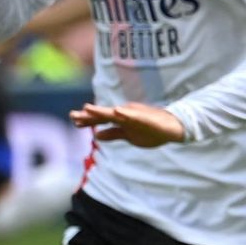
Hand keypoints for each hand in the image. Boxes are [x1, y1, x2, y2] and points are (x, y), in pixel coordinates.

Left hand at [71, 102, 185, 147]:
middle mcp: (125, 114)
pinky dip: (126, 114)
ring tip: (88, 108)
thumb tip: (97, 135)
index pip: (101, 119)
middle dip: (88, 115)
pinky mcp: (146, 118)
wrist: (173, 128)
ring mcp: (135, 115)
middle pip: (104, 115)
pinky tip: (117, 111)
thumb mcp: (129, 135)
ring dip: (102, 111)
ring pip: (115, 114)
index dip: (87, 119)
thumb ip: (114, 134)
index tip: (73, 119)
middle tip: (72, 115)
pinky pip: (135, 116)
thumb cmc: (152, 130)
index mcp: (121, 119)